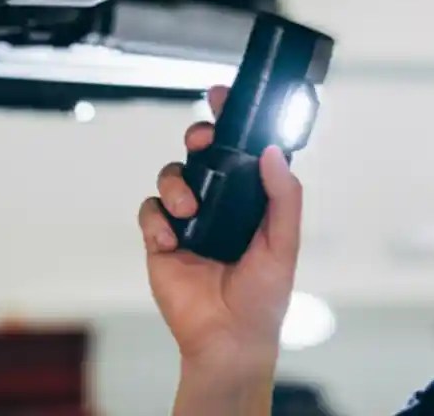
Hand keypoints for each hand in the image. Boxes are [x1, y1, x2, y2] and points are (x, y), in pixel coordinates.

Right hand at [137, 85, 303, 371]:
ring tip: (189, 209)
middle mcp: (218, 203)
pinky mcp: (161, 240)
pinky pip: (149, 212)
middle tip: (201, 139)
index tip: (222, 95)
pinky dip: (156, 218)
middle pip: (200, 151)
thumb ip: (283, 197)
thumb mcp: (284, 243)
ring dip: (176, 182)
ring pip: (171, 176)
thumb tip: (273, 152)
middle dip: (197, 135)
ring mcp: (188, 220)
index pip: (240, 148)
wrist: (229, 339)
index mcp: (250, 198)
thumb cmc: (263, 297)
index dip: (229, 119)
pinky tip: (170, 238)